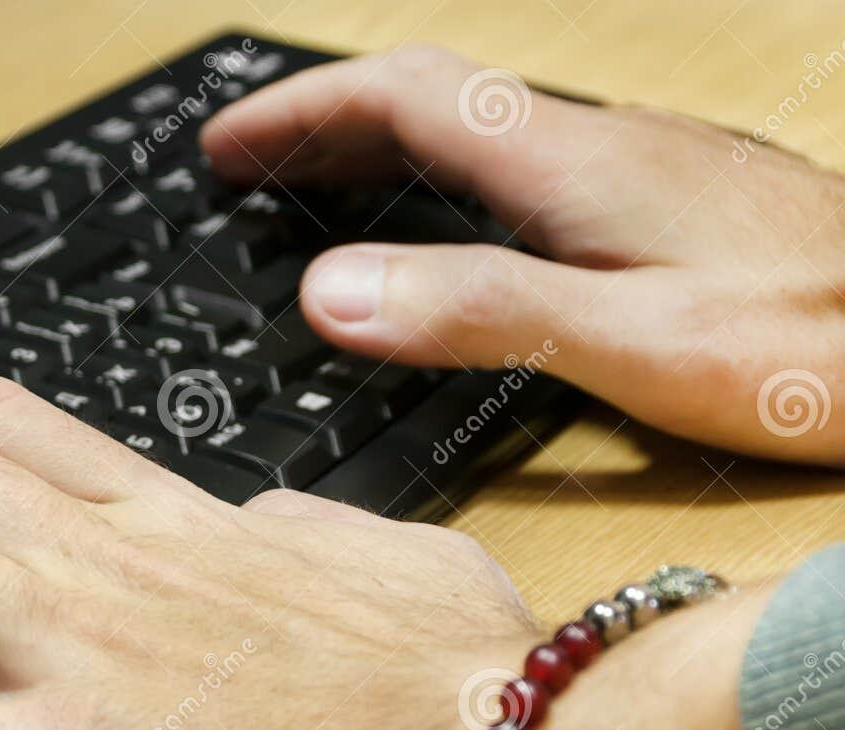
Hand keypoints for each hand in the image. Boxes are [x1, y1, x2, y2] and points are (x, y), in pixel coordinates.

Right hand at [200, 45, 844, 465]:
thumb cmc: (814, 347)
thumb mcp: (627, 342)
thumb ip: (477, 310)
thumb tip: (335, 290)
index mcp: (576, 167)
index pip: (406, 98)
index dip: (304, 110)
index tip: (227, 142)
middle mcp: (603, 151)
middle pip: (434, 103)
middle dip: (326, 121)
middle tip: (252, 160)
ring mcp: (637, 172)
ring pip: (480, 135)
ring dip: (383, 148)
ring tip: (318, 187)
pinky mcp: (666, 206)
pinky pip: (523, 171)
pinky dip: (448, 186)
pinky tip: (452, 229)